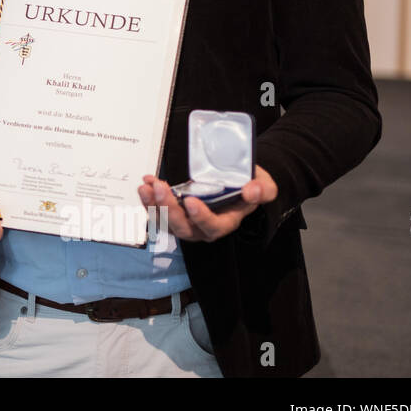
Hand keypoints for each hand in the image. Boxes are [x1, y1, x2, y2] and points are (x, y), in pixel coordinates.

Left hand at [137, 165, 277, 241]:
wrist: (238, 182)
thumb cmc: (249, 186)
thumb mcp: (264, 185)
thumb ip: (262, 190)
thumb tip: (252, 191)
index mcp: (226, 222)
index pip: (212, 227)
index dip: (201, 218)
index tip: (191, 201)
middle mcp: (203, 227)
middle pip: (183, 228)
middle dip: (169, 209)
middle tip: (160, 189)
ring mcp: (187, 221)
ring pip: (166, 222)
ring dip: (153, 205)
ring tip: (146, 187)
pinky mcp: (174, 212)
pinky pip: (159, 210)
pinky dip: (150, 198)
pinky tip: (146, 182)